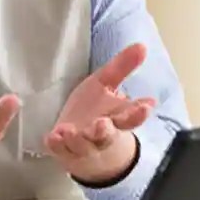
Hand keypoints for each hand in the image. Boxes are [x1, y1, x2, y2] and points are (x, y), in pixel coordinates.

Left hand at [45, 43, 156, 184]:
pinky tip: (53, 137)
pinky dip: (57, 146)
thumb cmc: (96, 111)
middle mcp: (102, 136)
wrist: (82, 146)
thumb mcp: (106, 85)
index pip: (131, 117)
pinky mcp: (65, 153)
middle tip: (102, 123)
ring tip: (70, 131)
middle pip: (107, 136)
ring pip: (83, 146)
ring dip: (77, 139)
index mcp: (117, 119)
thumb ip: (122, 67)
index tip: (146, 106)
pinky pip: (61, 152)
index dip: (138, 113)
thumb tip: (142, 45)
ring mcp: (83, 147)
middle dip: (104, 130)